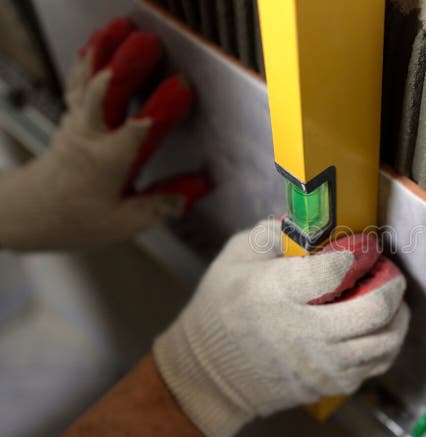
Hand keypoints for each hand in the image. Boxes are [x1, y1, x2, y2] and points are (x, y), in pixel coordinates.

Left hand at [0, 18, 210, 249]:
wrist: (29, 212)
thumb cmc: (75, 219)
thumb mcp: (123, 223)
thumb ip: (162, 204)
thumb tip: (201, 187)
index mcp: (107, 163)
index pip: (138, 130)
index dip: (160, 106)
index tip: (181, 86)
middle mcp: (90, 138)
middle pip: (106, 94)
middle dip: (127, 64)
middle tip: (147, 42)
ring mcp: (77, 123)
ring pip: (89, 80)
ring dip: (106, 51)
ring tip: (122, 28)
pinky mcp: (71, 117)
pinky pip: (78, 81)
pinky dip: (88, 59)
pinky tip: (98, 43)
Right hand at [153, 220, 409, 436]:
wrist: (207, 374)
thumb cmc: (220, 309)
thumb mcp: (235, 257)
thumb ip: (273, 233)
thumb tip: (310, 221)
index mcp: (277, 293)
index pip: (335, 270)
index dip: (359, 252)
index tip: (364, 246)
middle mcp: (304, 332)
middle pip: (373, 310)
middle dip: (393, 286)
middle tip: (391, 274)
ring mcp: (320, 364)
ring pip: (383, 344)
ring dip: (397, 319)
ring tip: (393, 303)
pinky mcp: (327, 385)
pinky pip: (373, 367)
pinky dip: (384, 347)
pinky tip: (377, 331)